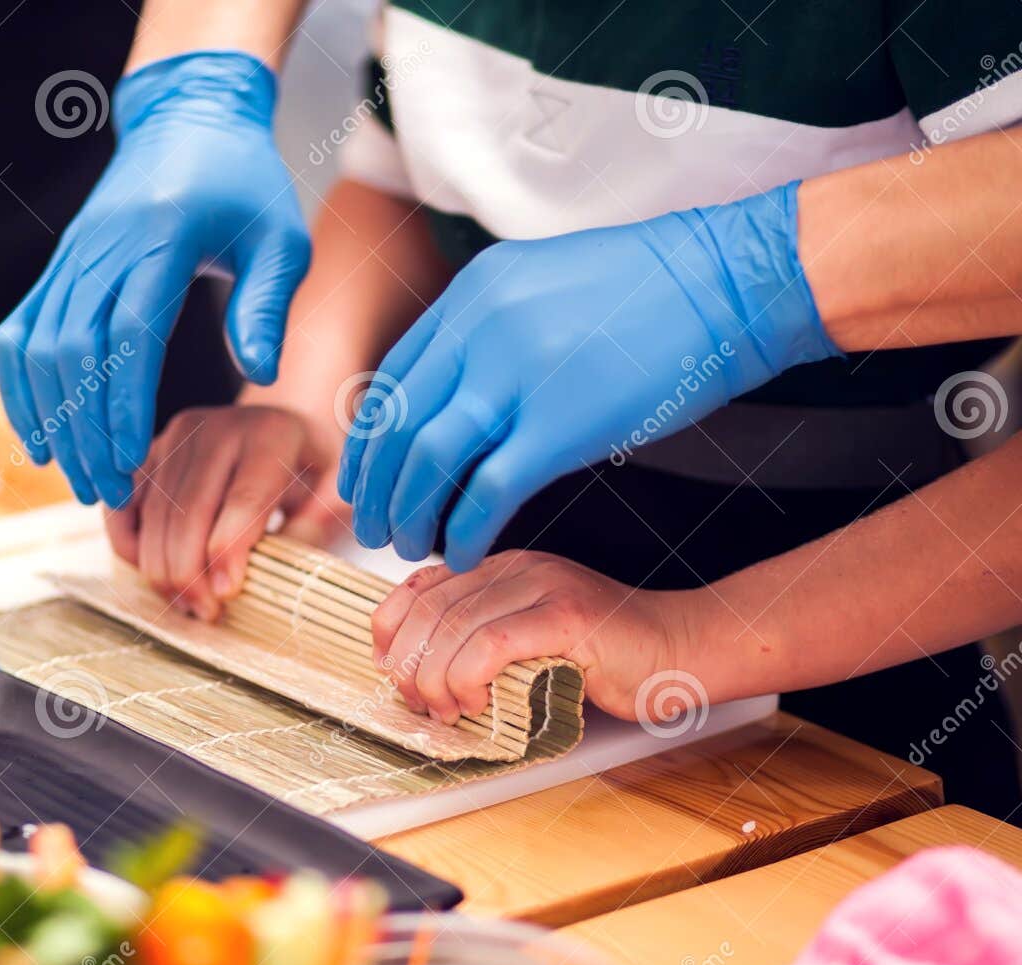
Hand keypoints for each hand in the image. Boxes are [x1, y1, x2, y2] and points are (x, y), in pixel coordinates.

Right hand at [0, 52, 310, 507]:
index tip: (132, 458)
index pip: (129, 332)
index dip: (124, 401)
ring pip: (39, 348)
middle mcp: (102, 248)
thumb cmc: (244, 184)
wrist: (189, 119)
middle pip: (75, 351)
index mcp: (161, 238)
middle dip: (87, 429)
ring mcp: (70, 258)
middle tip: (111, 491)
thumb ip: (269, 304)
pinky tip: (37, 439)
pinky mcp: (57, 268)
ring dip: (54, 420)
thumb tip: (260, 370)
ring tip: (81, 480)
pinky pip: (18, 332)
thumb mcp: (280, 237)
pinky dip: (20, 388)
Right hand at [105, 405, 341, 620]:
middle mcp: (217, 428)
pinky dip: (131, 547)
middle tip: (206, 613)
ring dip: (163, 570)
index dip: (229, 551)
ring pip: (154, 515)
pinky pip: (123, 507)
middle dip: (191, 572)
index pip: (244, 498)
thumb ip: (322, 520)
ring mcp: (175, 438)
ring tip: (187, 605)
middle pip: (189, 510)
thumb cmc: (306, 467)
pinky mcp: (147, 452)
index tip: (225, 594)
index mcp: (271, 434)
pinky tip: (155, 577)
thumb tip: (288, 560)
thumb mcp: (332, 488)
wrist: (274, 424)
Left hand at [339, 182, 839, 570]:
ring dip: (411, 515)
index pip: (390, 383)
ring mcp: (517, 377)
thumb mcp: (539, 288)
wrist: (726, 283)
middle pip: (396, 427)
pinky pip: (487, 493)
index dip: (369, 444)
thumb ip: (485, 332)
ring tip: (410, 548)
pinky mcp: (560, 426)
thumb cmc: (645, 295)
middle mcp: (480, 331)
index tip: (363, 482)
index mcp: (470, 297)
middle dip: (376, 490)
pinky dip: (465, 531)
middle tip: (372, 530)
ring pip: (428, 462)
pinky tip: (463, 555)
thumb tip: (449, 391)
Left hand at [370, 551, 696, 723]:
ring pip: (454, 628)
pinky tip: (473, 703)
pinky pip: (492, 643)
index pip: (418, 586)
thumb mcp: (528, 642)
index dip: (390, 630)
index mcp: (501, 569)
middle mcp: (516, 568)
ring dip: (435, 681)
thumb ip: (482, 642)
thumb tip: (419, 675)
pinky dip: (468, 678)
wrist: (681, 650)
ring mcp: (542, 587)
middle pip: (429, 609)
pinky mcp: (567, 617)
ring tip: (447, 712)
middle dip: (409, 665)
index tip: (389, 670)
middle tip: (420, 704)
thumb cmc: (606, 657)